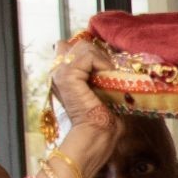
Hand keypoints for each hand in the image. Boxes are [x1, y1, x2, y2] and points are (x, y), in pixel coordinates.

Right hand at [44, 35, 122, 177]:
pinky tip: (108, 77)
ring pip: (83, 46)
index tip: (107, 67)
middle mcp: (58, 70)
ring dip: (102, 58)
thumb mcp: (104, 90)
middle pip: (78, 43)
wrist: (98, 134)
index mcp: (64, 74)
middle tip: (109, 71)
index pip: (74, 47)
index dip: (93, 53)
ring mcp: (60, 72)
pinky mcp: (67, 76)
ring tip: (110, 75)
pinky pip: (87, 55)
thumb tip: (119, 61)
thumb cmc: (105, 117)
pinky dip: (102, 62)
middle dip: (98, 53)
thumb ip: (102, 74)